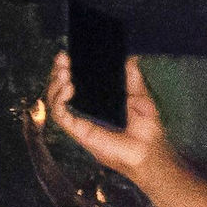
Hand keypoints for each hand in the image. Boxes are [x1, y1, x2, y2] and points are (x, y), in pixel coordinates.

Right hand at [39, 52, 174, 183]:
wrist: (150, 151)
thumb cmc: (146, 128)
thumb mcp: (140, 96)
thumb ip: (132, 78)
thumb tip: (130, 57)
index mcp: (96, 101)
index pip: (74, 82)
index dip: (66, 68)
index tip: (66, 55)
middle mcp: (84, 110)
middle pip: (60, 90)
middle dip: (57, 73)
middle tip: (62, 59)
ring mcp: (80, 121)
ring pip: (55, 102)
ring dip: (56, 85)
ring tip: (64, 73)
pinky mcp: (79, 132)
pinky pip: (61, 117)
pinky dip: (60, 101)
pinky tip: (68, 88)